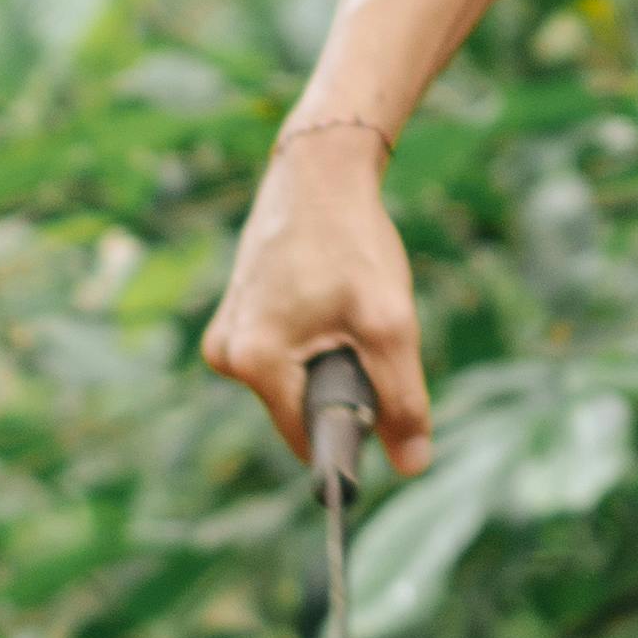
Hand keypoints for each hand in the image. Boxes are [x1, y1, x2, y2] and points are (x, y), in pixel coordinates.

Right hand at [202, 120, 429, 475]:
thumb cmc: (353, 242)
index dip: (355, 429)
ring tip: (342, 308)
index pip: (310, 438)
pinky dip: (313, 341)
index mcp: (251, 361)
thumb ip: (402, 400)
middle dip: (341, 385)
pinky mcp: (234, 318)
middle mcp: (225, 355)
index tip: (382, 398)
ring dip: (328, 361)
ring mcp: (224, 336)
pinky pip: (282, 356)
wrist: (319, 171)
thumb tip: (413, 466)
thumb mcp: (391, 325)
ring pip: (293, 382)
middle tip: (363, 330)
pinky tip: (325, 298)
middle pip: (300, 409)